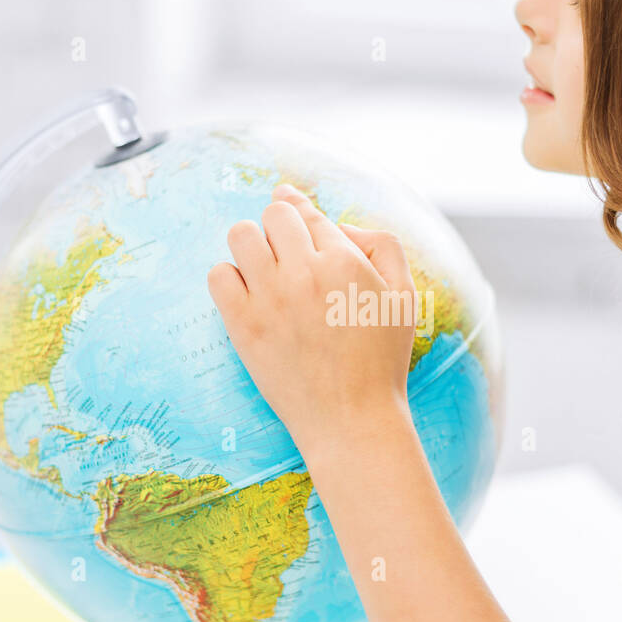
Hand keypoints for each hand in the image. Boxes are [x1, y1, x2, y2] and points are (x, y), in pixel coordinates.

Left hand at [208, 183, 418, 460]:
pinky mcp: (244, 326)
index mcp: (345, 261)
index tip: (286, 201)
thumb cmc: (381, 360)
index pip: (309, 213)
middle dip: (281, 228)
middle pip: (274, 215)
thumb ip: (382, 245)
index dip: (298, 209)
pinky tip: (249, 295)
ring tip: (264, 270)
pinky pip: (218, 274)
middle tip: (288, 257)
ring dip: (252, 245)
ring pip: (241, 235)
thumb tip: (337, 223)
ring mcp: (270, 298)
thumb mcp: (403, 296)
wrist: (352, 420)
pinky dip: (230, 277)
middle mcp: (306, 273)